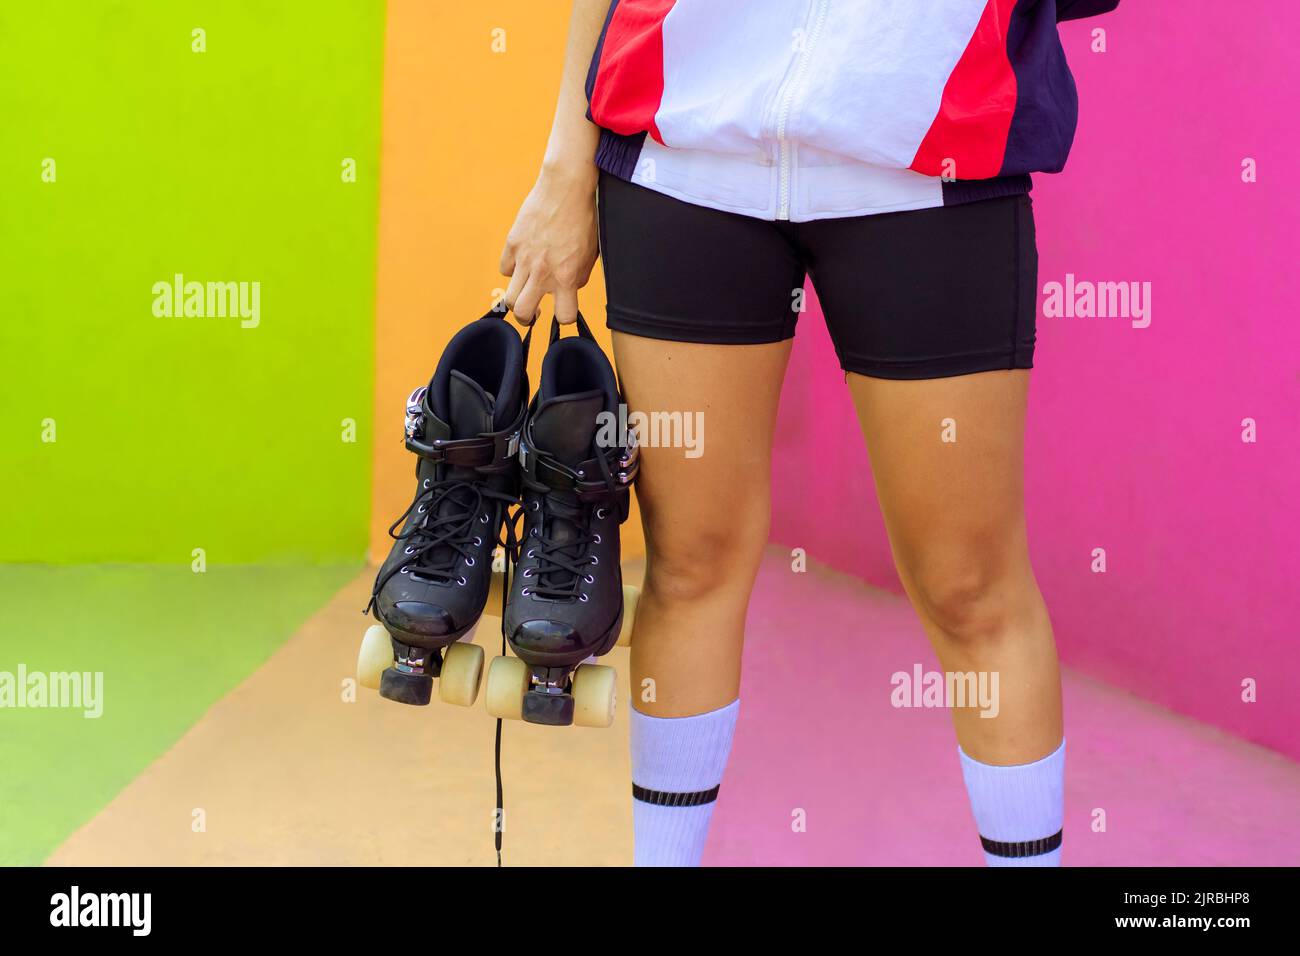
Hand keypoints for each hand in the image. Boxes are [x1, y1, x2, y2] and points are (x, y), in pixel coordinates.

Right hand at [499, 162, 598, 325]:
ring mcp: (525, 259)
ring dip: (516, 299)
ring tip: (523, 292)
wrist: (566, 187)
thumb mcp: (591, 254)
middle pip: (523, 313)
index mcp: (567, 277)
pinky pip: (505, 268)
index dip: (566, 318)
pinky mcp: (513, 243)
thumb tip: (569, 288)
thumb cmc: (584, 218)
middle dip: (527, 319)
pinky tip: (522, 262)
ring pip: (509, 296)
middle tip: (533, 313)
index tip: (565, 312)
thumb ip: (578, 276)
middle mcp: (543, 272)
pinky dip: (512, 269)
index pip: (564, 317)